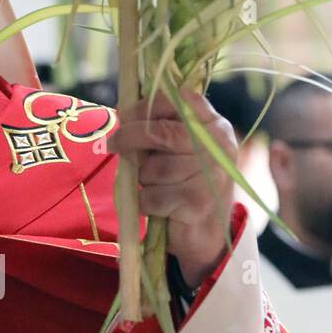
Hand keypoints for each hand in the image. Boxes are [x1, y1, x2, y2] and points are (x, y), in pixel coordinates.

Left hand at [111, 85, 237, 290]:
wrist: (206, 232)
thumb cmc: (187, 184)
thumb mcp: (183, 150)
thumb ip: (164, 129)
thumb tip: (124, 113)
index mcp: (215, 126)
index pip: (181, 100)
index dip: (148, 105)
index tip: (126, 115)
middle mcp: (218, 146)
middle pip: (161, 132)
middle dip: (130, 137)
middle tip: (113, 144)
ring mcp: (210, 175)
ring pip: (153, 168)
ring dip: (143, 180)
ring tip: (153, 186)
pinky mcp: (197, 202)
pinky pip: (152, 196)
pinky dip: (144, 203)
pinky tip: (155, 206)